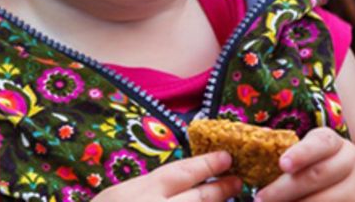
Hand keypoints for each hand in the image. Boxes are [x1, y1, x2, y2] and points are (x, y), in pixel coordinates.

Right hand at [92, 151, 242, 201]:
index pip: (180, 173)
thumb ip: (145, 191)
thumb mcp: (116, 198)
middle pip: (198, 199)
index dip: (206, 165)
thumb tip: (178, 185)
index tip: (225, 158)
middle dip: (221, 189)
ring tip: (230, 200)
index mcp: (141, 193)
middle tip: (238, 181)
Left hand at [255, 128, 354, 201]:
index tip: (282, 164)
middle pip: (316, 175)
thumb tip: (256, 162)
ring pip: (323, 200)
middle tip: (260, 198)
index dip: (301, 153)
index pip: (319, 144)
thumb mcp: (309, 158)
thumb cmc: (319, 171)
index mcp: (334, 143)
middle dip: (283, 189)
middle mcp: (351, 160)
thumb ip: (289, 159)